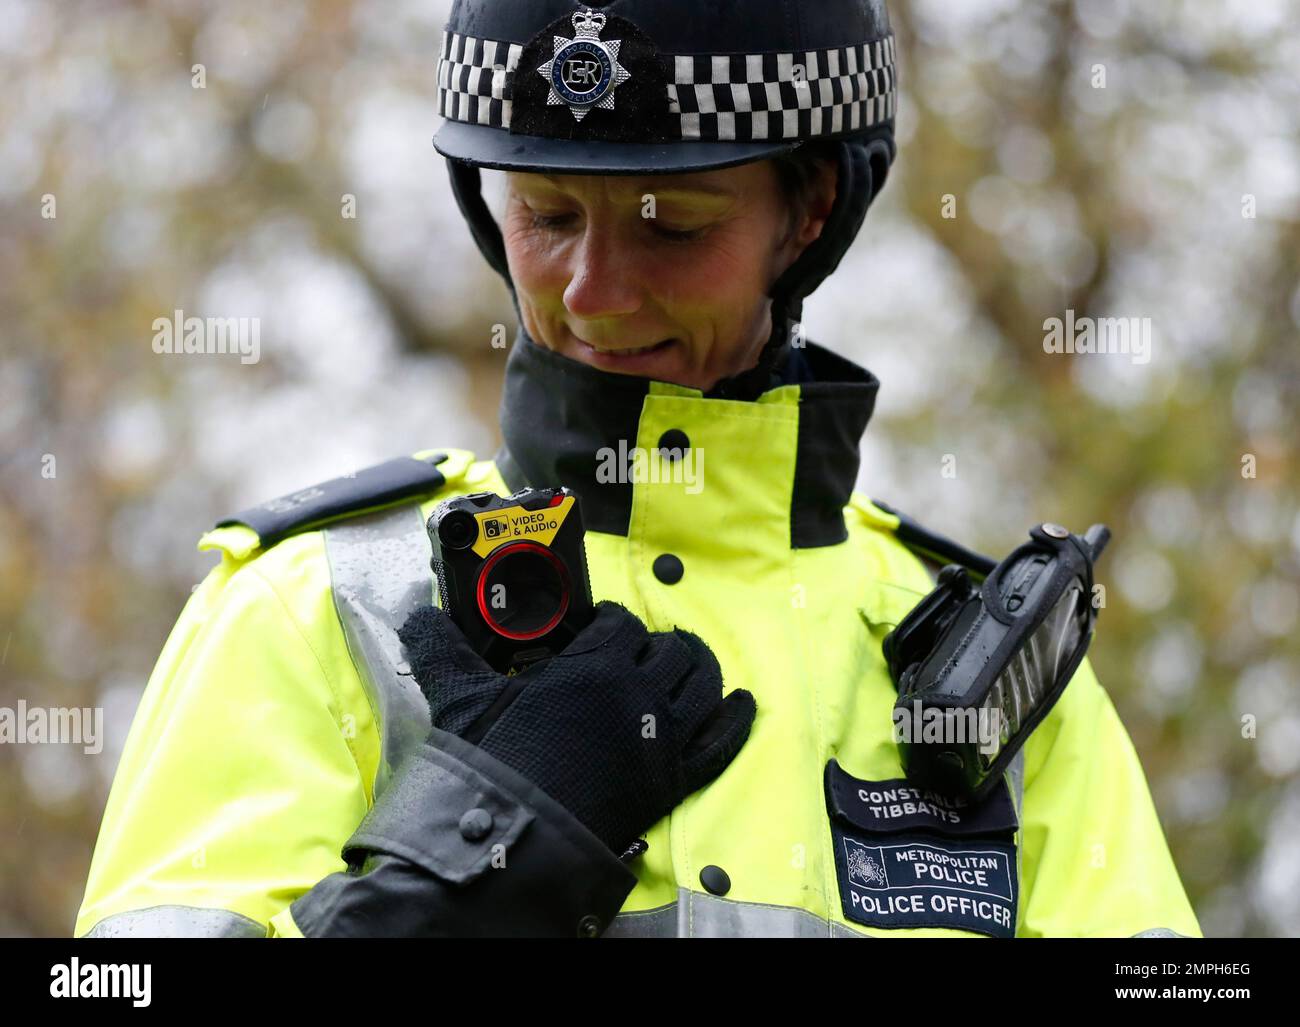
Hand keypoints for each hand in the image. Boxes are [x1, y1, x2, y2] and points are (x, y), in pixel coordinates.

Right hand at [397, 600, 755, 854]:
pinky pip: (721, 741)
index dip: (614, 620)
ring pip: (704, 685)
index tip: (604, 627)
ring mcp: (662, 737)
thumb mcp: (461, 700)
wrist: (511, 838)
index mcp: (592, 665)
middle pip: (670, 648)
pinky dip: (736, 719)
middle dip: (659, 641)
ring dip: (701, 667)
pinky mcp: (673, 780)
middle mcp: (637, 693)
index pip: (621, 622)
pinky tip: (740, 704)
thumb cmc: (489, 766)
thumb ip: (443, 649)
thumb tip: (415, 615)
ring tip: (690, 662)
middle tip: (645, 646)